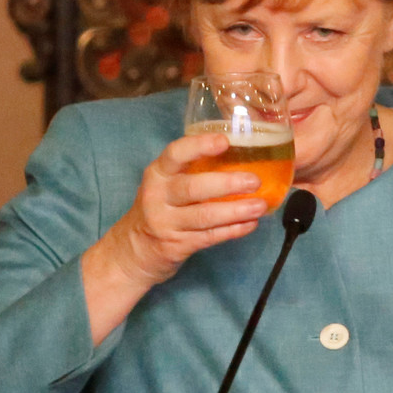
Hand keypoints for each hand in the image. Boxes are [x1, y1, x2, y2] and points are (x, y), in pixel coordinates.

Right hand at [101, 132, 266, 287]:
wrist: (132, 251)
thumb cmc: (160, 208)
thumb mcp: (166, 184)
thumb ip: (193, 170)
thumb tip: (244, 155)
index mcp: (158, 174)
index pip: (175, 154)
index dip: (199, 146)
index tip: (224, 141)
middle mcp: (158, 197)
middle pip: (192, 188)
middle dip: (226, 184)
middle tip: (255, 181)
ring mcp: (165, 223)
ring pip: (204, 216)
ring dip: (235, 211)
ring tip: (261, 206)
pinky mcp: (176, 246)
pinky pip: (209, 237)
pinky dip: (232, 231)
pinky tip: (251, 224)